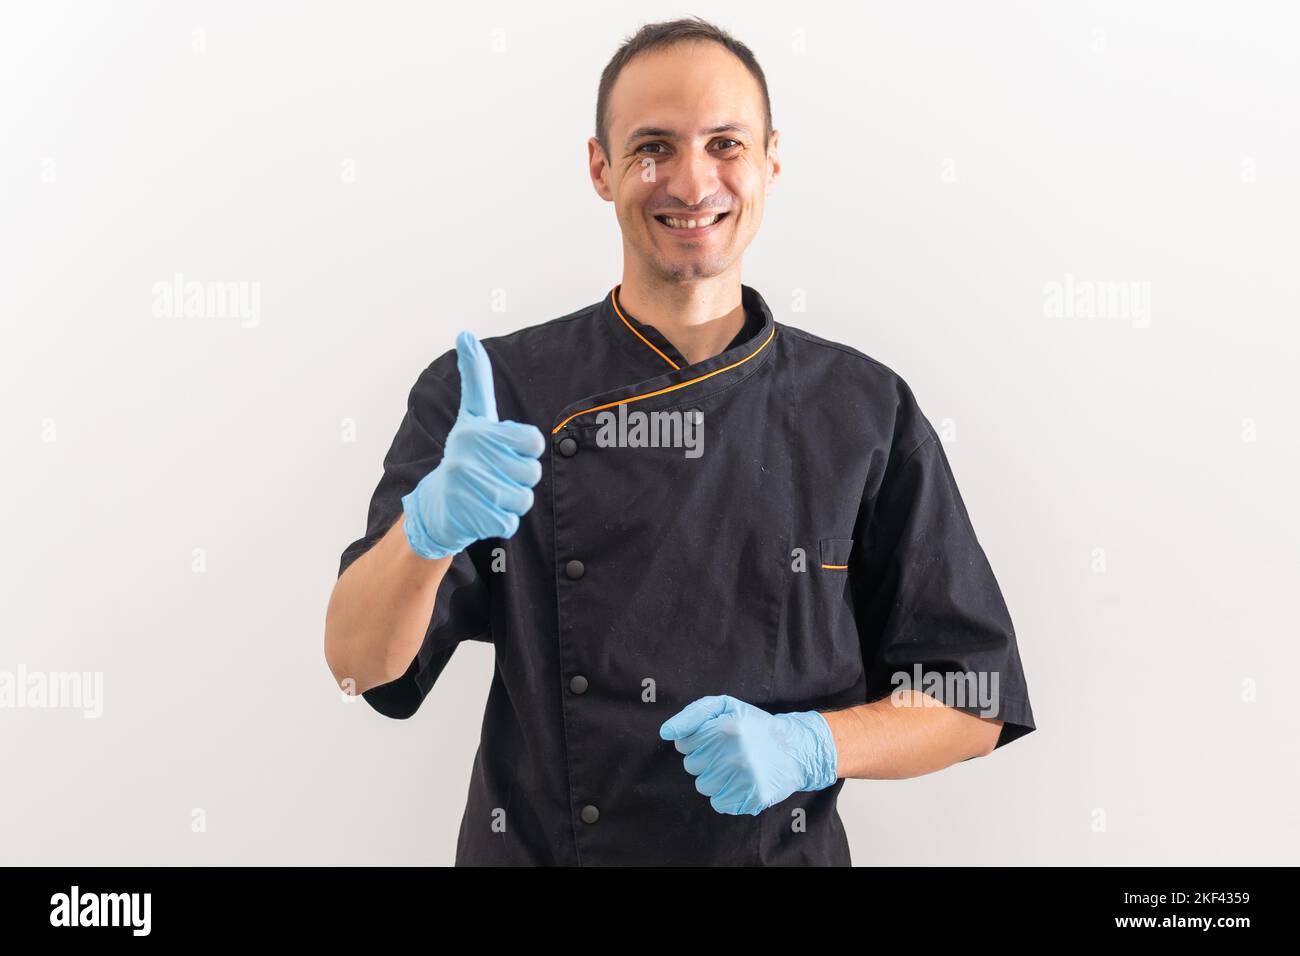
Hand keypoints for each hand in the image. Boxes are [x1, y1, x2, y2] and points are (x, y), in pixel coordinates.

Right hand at [401, 331, 544, 558]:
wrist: (436, 505)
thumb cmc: (465, 455)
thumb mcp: (472, 416)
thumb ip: (475, 377)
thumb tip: (464, 334)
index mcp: (477, 430)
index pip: (533, 441)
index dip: (526, 450)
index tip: (508, 450)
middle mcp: (469, 454)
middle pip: (531, 473)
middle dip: (520, 479)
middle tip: (497, 476)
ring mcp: (468, 486)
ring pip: (523, 499)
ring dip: (512, 501)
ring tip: (491, 494)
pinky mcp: (470, 515)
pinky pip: (510, 522)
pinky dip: (502, 521)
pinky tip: (484, 512)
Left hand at [659, 694, 838, 815]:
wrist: (795, 750)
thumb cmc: (754, 726)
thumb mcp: (726, 706)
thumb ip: (693, 714)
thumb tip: (666, 733)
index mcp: (725, 728)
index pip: (684, 743)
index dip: (698, 741)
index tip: (716, 738)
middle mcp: (734, 754)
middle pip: (691, 766)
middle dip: (705, 759)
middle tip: (728, 752)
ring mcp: (744, 778)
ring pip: (703, 786)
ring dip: (715, 778)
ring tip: (736, 767)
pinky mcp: (752, 798)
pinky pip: (718, 803)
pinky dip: (726, 795)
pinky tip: (741, 781)